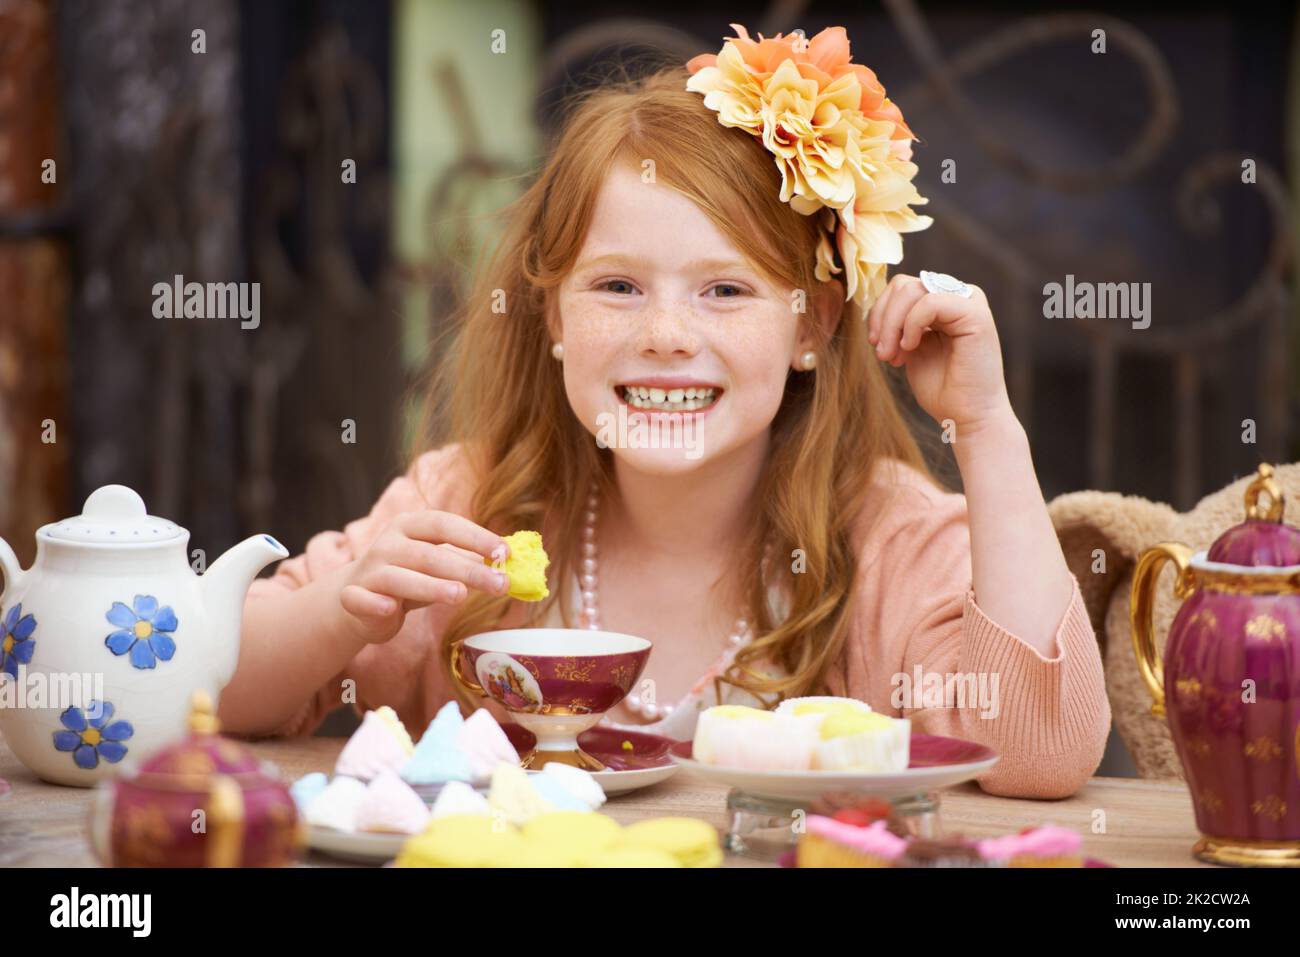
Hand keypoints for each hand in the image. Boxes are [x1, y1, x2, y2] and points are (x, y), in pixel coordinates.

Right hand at [339, 511, 509, 643]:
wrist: (357, 601)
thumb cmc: (408, 578)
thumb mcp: (437, 565)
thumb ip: (468, 562)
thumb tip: (512, 565)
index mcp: (410, 527)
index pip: (444, 524)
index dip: (474, 536)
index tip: (504, 551)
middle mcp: (388, 544)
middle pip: (429, 554)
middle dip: (467, 569)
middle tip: (498, 584)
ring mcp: (369, 570)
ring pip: (399, 577)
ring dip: (430, 586)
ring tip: (460, 596)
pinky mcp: (352, 596)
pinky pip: (361, 598)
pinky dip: (374, 602)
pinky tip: (391, 608)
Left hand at [866, 273, 1013, 432]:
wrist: (965, 416)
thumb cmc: (941, 387)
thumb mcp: (910, 346)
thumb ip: (899, 322)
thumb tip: (875, 304)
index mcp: (943, 302)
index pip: (901, 287)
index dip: (880, 313)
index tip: (878, 346)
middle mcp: (958, 296)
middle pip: (903, 285)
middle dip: (883, 319)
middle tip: (882, 353)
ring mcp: (969, 302)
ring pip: (912, 290)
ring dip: (892, 324)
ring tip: (892, 356)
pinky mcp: (975, 315)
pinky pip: (930, 302)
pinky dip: (911, 325)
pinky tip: (910, 348)